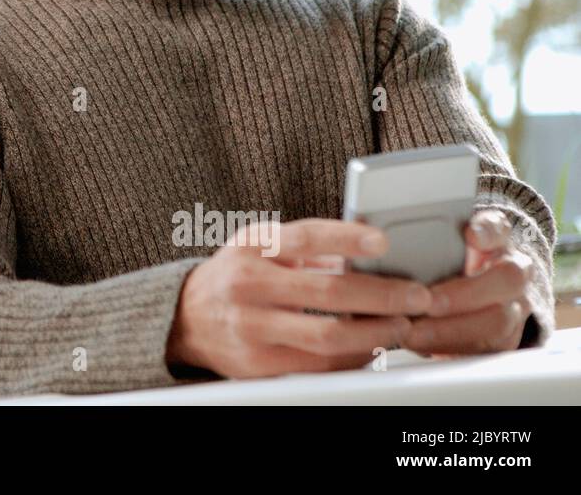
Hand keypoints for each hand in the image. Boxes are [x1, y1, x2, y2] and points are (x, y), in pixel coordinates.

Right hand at [166, 218, 428, 378]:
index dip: (347, 237)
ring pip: (327, 336)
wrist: (186, 318)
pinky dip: (351, 358)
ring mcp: (251, 327)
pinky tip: (369, 348)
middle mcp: (248, 285)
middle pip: (328, 292)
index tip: (383, 242)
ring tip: (399, 325)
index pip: (305, 237)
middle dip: (382, 296)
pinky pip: (316, 366)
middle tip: (416, 297)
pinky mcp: (257, 364)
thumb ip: (307, 247)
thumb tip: (368, 252)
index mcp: (252, 247)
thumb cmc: (235, 275)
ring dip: (375, 333)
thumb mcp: (260, 245)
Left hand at [403, 210, 536, 357]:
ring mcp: (514, 305)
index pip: (499, 227)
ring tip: (414, 332)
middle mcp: (511, 269)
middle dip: (465, 293)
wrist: (463, 294)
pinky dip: (452, 348)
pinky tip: (423, 344)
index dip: (487, 231)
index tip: (470, 235)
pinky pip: (488, 348)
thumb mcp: (427, 247)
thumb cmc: (437, 263)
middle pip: (508, 278)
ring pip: (500, 320)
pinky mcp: (506, 337)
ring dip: (453, 329)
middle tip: (428, 302)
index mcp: (493, 238)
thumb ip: (415, 241)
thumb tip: (371, 239)